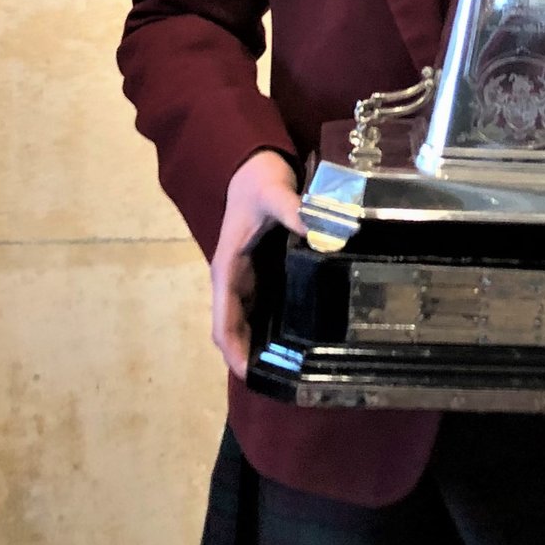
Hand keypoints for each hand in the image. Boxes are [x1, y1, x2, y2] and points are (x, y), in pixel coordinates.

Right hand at [211, 150, 302, 380]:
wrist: (254, 163)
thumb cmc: (259, 180)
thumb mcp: (276, 193)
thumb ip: (295, 211)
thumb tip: (320, 233)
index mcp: (227, 268)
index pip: (223, 322)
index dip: (233, 352)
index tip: (250, 376)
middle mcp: (233, 278)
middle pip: (235, 329)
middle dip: (249, 357)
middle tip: (282, 382)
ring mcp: (246, 276)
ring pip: (248, 321)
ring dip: (259, 344)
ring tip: (291, 368)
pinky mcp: (259, 270)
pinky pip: (262, 305)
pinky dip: (271, 325)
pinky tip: (298, 335)